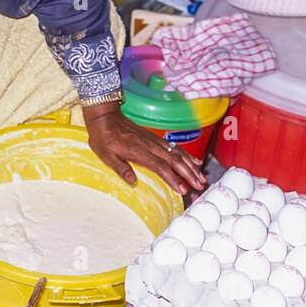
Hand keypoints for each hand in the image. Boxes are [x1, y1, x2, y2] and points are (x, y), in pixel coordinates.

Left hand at [85, 103, 206, 194]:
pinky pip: (174, 147)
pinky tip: (195, 162)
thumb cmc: (103, 138)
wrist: (105, 117)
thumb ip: (121, 168)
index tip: (182, 189)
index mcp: (138, 152)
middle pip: (174, 161)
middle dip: (189, 174)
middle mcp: (150, 146)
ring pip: (177, 154)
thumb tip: (132, 181)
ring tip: (202, 177)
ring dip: (191, 166)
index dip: (173, 178)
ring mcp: (154, 141)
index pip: (160, 167)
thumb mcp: (106, 156)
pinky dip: (186, 155)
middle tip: (199, 186)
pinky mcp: (155, 139)